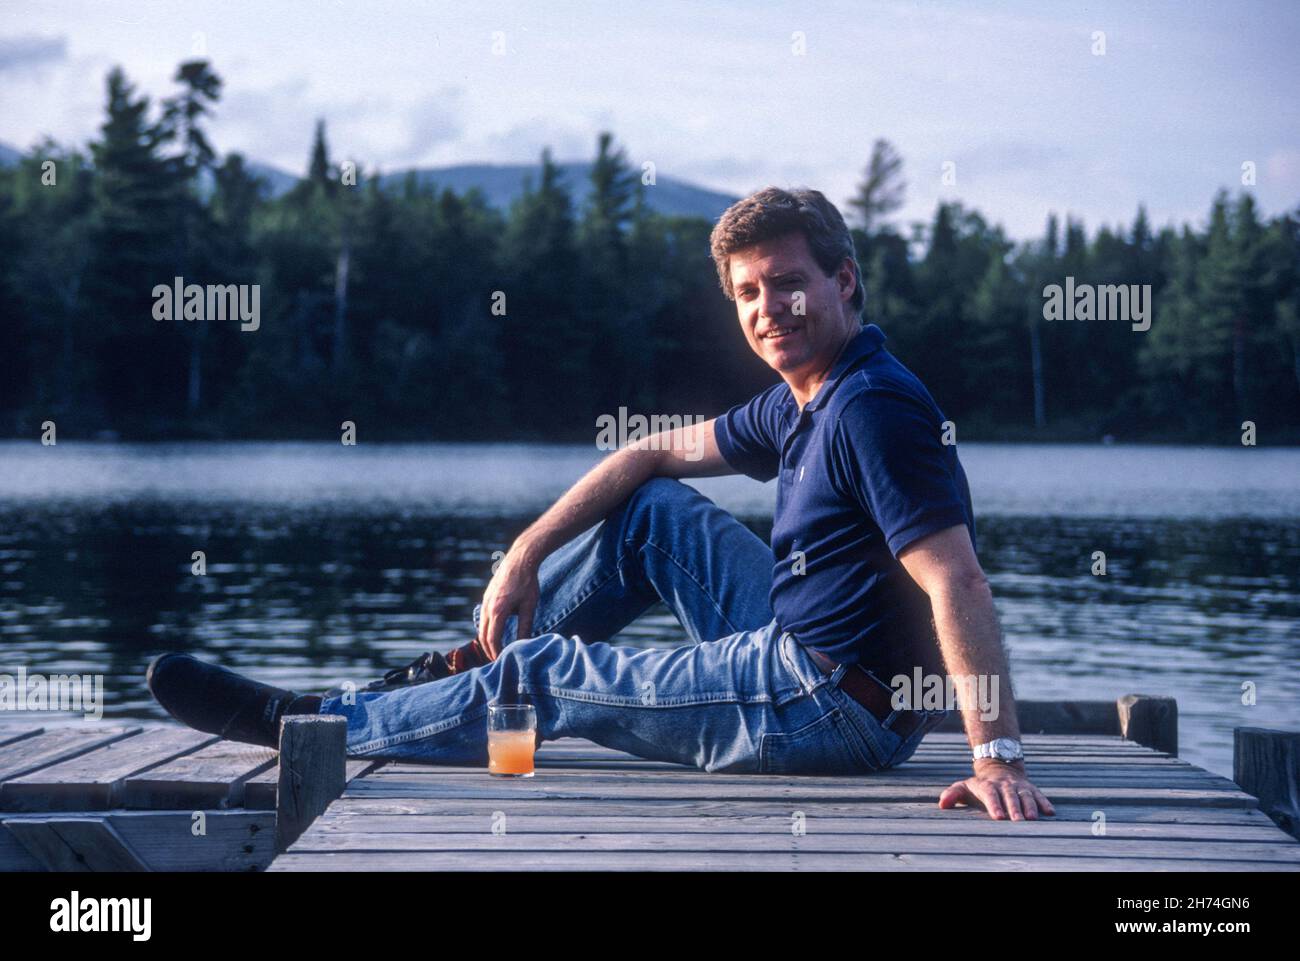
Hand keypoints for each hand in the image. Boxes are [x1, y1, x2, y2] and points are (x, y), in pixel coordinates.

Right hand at [477, 544, 541, 660]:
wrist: (520, 559)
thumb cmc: (527, 582)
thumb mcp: (530, 606)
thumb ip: (526, 627)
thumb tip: (524, 645)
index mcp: (498, 611)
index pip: (493, 639)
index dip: (497, 653)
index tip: (502, 662)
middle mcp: (487, 607)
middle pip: (484, 636)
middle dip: (490, 650)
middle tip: (497, 661)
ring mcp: (485, 601)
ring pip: (482, 627)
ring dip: (487, 640)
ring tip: (496, 650)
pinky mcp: (486, 597)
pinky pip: (483, 618)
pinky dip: (487, 629)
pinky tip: (496, 633)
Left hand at [938, 760, 1055, 819]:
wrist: (998, 768)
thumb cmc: (979, 785)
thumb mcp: (964, 787)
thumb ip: (952, 794)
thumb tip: (942, 804)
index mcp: (987, 786)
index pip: (990, 794)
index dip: (994, 805)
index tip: (998, 818)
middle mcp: (1004, 785)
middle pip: (1010, 796)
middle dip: (1014, 808)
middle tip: (1018, 822)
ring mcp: (1019, 786)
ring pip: (1026, 795)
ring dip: (1030, 806)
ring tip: (1033, 819)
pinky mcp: (1030, 788)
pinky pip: (1039, 795)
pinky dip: (1044, 803)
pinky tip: (1050, 812)